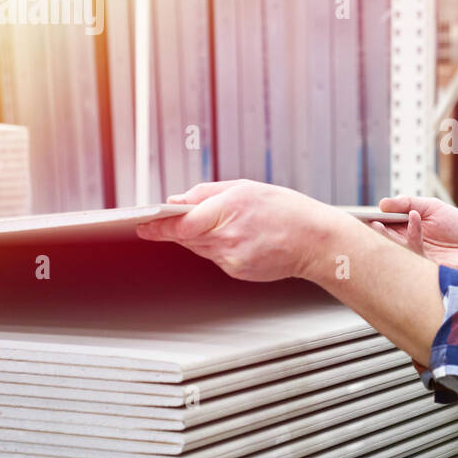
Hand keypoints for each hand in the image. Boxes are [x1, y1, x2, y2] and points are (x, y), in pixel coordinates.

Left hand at [135, 179, 340, 281]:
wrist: (315, 241)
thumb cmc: (287, 211)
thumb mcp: (246, 187)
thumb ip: (206, 193)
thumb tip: (177, 200)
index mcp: (228, 209)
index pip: (180, 222)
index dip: (157, 225)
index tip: (141, 225)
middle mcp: (226, 237)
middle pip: (186, 236)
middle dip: (179, 228)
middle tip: (178, 220)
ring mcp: (231, 258)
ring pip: (199, 247)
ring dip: (202, 236)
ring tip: (228, 225)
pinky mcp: (237, 270)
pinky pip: (216, 257)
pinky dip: (220, 247)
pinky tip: (241, 238)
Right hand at [371, 195, 457, 276]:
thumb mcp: (432, 207)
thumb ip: (408, 203)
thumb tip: (383, 203)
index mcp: (405, 230)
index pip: (383, 225)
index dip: (371, 220)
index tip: (360, 214)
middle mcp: (406, 245)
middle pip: (382, 238)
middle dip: (371, 231)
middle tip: (364, 221)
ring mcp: (413, 256)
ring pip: (391, 247)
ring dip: (383, 235)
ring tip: (377, 223)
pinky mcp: (422, 266)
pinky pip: (411, 250)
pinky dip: (411, 232)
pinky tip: (414, 218)